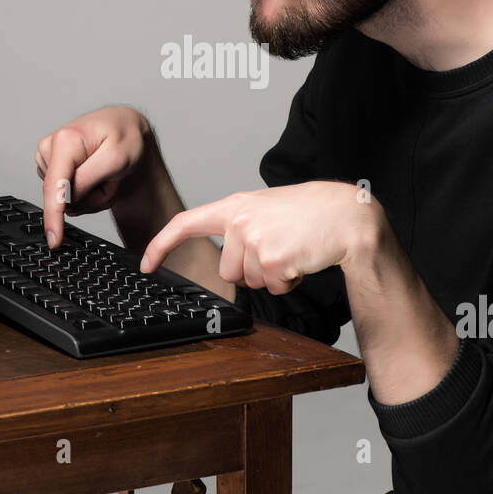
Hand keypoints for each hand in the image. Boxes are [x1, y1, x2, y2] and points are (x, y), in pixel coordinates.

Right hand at [35, 105, 154, 246]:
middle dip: (92, 196)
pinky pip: (68, 195)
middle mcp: (50, 147)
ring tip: (104, 172)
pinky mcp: (52, 167)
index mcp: (65, 140)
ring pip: (67, 198)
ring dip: (92, 193)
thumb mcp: (117, 158)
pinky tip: (95, 174)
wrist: (125, 128)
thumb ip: (88, 178)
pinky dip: (87, 191)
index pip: (55, 186)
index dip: (54, 216)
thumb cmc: (125, 138)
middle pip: (65, 196)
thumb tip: (65, 198)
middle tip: (111, 177)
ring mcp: (49, 158)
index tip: (55, 240)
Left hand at [139, 181, 384, 292]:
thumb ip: (242, 228)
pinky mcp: (272, 258)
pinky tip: (302, 259)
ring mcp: (254, 238)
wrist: (346, 215)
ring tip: (294, 250)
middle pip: (228, 270)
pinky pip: (273, 287)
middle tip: (280, 247)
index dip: (162, 244)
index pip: (186, 223)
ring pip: (251, 281)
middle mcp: (240, 220)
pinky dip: (288, 282)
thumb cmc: (312, 213)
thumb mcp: (267, 210)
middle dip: (254, 269)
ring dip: (274, 276)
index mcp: (236, 206)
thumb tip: (230, 262)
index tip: (146, 262)